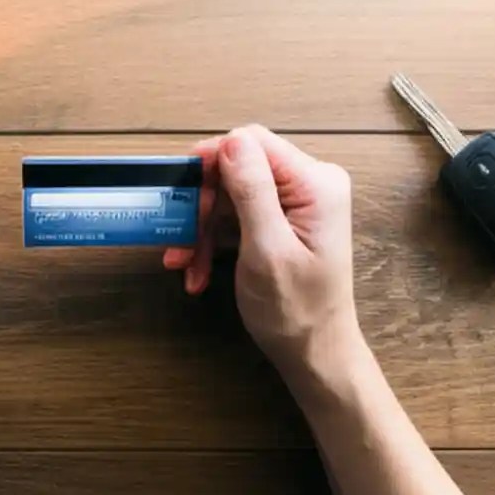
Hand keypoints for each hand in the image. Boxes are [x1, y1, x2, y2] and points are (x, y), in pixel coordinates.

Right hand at [166, 126, 364, 386]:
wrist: (314, 354)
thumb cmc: (296, 311)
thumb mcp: (267, 250)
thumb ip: (251, 191)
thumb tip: (230, 140)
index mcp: (316, 183)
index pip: (252, 143)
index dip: (210, 160)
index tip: (179, 191)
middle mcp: (310, 184)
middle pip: (236, 169)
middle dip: (202, 206)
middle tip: (182, 242)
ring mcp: (296, 203)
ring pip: (228, 196)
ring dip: (201, 230)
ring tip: (185, 265)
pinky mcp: (282, 222)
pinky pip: (235, 217)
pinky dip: (212, 241)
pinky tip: (197, 271)